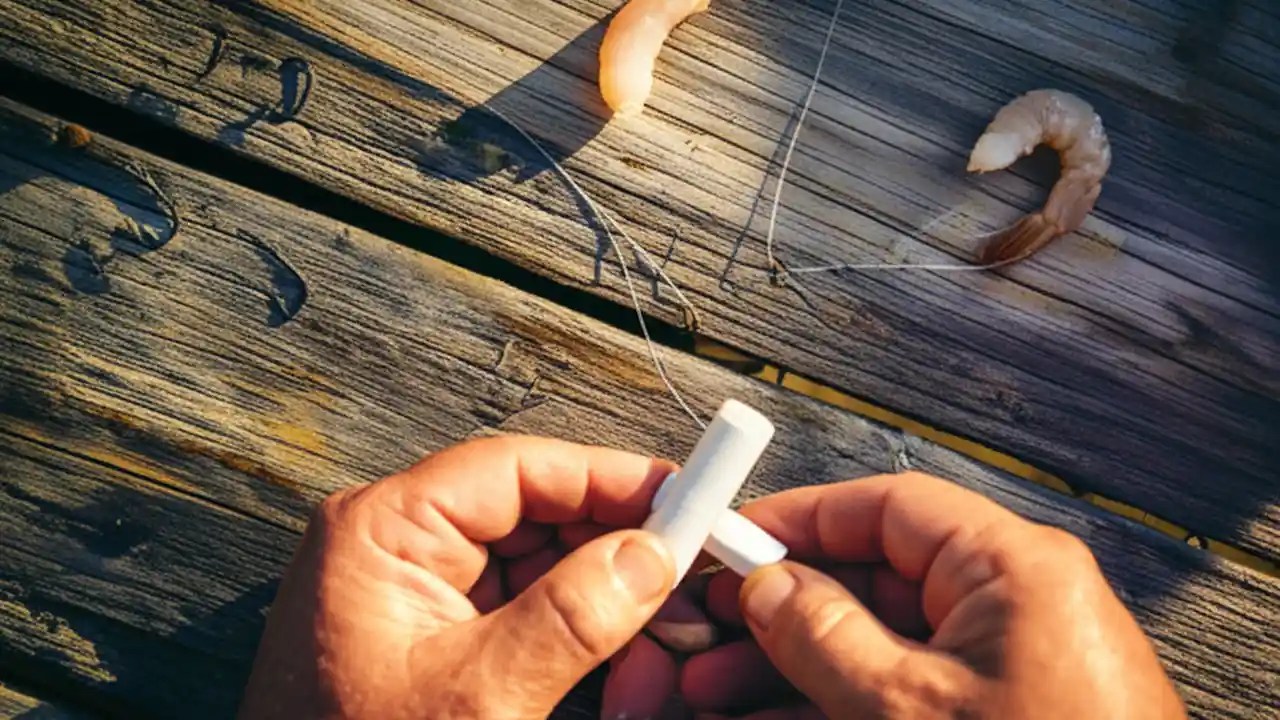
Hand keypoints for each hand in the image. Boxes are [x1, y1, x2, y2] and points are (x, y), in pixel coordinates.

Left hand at [237, 436, 678, 719]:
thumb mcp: (479, 697)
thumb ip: (572, 617)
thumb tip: (650, 553)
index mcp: (382, 530)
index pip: (515, 468)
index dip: (606, 477)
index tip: (681, 496)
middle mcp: (396, 546)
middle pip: (533, 513)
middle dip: (612, 546)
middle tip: (684, 576)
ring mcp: (414, 594)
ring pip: (536, 565)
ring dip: (602, 596)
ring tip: (659, 637)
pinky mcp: (432, 640)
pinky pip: (519, 612)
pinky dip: (574, 634)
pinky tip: (618, 661)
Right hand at [682, 473, 1186, 718]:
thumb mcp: (905, 709)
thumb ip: (826, 638)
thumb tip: (767, 585)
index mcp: (1011, 570)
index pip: (887, 510)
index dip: (800, 520)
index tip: (731, 540)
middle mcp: (1012, 607)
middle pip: (871, 582)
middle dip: (780, 612)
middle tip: (706, 634)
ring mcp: (1003, 669)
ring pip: (875, 646)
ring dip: (790, 669)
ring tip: (710, 695)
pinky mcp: (993, 717)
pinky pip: (899, 695)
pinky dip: (833, 706)